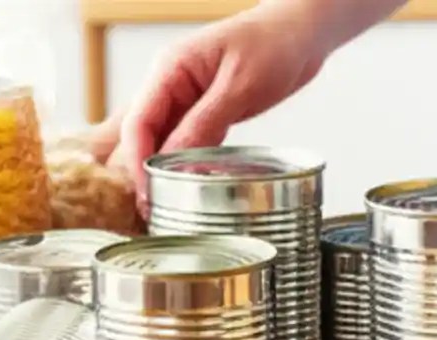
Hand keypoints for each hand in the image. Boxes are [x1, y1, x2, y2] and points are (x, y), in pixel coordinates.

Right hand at [112, 1, 331, 204]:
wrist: (301, 33)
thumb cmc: (273, 44)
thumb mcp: (239, 86)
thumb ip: (206, 123)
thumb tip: (174, 161)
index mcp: (169, 69)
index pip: (138, 121)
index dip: (136, 160)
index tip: (145, 192)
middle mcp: (171, 84)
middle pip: (140, 133)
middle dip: (139, 170)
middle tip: (146, 210)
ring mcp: (188, 98)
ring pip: (162, 140)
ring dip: (160, 170)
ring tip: (160, 208)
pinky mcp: (207, 111)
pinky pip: (186, 141)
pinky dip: (183, 164)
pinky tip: (184, 188)